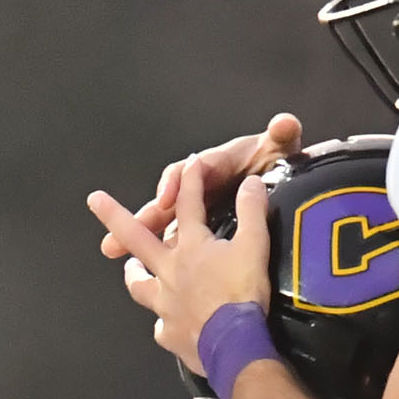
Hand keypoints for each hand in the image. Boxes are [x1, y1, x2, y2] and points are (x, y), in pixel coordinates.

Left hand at [89, 146, 275, 373]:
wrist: (235, 347)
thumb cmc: (242, 295)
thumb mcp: (255, 247)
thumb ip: (252, 213)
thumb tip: (251, 183)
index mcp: (191, 247)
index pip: (188, 204)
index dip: (191, 181)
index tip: (191, 163)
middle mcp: (170, 272)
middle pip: (136, 238)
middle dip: (114, 216)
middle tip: (94, 200)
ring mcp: (164, 303)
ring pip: (139, 284)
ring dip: (133, 273)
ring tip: (131, 268)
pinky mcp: (169, 333)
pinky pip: (161, 325)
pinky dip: (164, 321)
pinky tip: (166, 322)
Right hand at [94, 114, 304, 262]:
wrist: (283, 172)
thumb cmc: (279, 157)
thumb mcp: (282, 144)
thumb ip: (283, 133)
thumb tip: (284, 123)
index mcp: (216, 165)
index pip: (189, 172)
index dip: (176, 183)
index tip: (166, 199)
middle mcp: (202, 188)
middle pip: (167, 204)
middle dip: (144, 220)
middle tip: (116, 237)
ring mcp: (202, 212)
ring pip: (167, 227)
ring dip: (140, 239)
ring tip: (114, 252)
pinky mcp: (206, 233)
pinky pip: (180, 245)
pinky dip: (164, 258)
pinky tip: (148, 275)